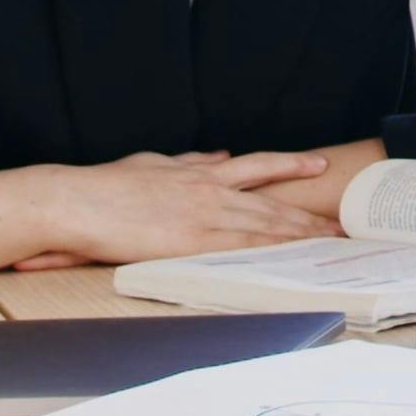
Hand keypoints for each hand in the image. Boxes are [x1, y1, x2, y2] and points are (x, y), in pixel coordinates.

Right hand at [45, 149, 337, 263]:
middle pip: (270, 204)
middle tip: (340, 223)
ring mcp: (202, 216)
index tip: (317, 165)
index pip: (257, 166)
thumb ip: (188, 161)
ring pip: (264, 227)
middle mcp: (208, 190)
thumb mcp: (151, 163)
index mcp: (198, 172)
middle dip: (308, 215)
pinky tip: (291, 260)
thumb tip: (216, 156)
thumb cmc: (103, 187)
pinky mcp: (191, 242)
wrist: (74, 201)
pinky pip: (241, 250)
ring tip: (329, 242)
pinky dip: (270, 254)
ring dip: (300, 235)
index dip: (290, 166)